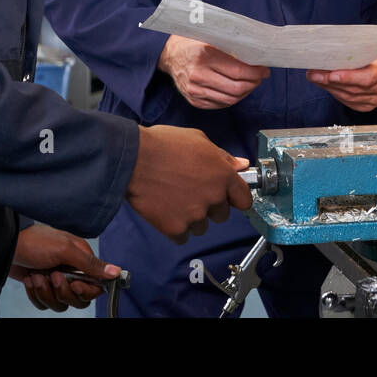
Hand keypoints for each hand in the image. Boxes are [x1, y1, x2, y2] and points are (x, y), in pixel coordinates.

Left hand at [9, 223, 119, 312]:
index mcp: (82, 261)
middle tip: (53, 276)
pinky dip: (35, 294)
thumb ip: (91, 264)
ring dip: (46, 292)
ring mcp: (56, 281)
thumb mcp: (66, 250)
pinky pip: (44, 303)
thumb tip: (117, 272)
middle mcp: (72, 273)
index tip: (75, 284)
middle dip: (63, 292)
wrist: (8, 246)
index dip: (86, 290)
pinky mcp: (42, 287)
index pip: (95, 287)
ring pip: (60, 303)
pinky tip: (30, 279)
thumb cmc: (37, 242)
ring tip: (37, 275)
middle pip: (78, 299)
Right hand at [127, 124, 253, 243]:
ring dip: (191, 218)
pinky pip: (182, 236)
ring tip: (173, 200)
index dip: (235, 198)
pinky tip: (164, 211)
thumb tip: (242, 165)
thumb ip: (223, 156)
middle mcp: (214, 197)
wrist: (132, 159)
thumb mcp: (198, 140)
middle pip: (222, 215)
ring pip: (201, 226)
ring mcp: (195, 215)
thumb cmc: (164, 145)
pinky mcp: (176, 228)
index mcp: (224, 176)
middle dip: (210, 206)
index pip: (244, 199)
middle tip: (190, 193)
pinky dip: (174, 228)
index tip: (227, 198)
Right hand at [158, 34, 270, 109]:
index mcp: (204, 56)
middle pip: (236, 88)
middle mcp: (198, 75)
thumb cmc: (193, 43)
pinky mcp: (194, 100)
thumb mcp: (211, 38)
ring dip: (245, 92)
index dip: (255, 72)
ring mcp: (195, 90)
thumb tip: (256, 58)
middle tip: (259, 77)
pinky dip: (233, 98)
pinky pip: (221, 104)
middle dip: (253, 83)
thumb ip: (231, 48)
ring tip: (250, 83)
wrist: (170, 55)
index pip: (238, 71)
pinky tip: (237, 90)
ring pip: (230, 99)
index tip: (264, 70)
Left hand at [307, 47, 376, 111]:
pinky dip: (336, 94)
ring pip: (350, 97)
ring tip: (316, 78)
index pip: (367, 77)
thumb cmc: (374, 48)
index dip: (348, 78)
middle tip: (314, 74)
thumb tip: (330, 48)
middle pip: (355, 89)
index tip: (331, 75)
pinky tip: (327, 86)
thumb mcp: (368, 41)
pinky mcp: (371, 104)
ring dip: (330, 88)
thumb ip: (353, 47)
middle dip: (330, 82)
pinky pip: (350, 103)